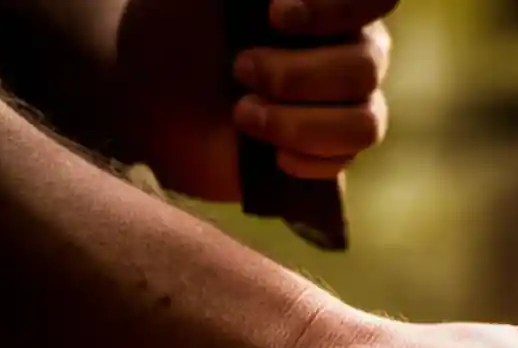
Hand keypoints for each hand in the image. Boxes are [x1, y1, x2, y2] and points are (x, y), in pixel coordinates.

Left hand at [117, 0, 395, 200]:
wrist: (151, 92)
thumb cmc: (178, 25)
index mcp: (332, 3)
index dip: (337, 9)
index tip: (275, 18)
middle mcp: (353, 49)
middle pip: (366, 68)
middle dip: (297, 76)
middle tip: (239, 70)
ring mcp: (348, 105)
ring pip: (364, 124)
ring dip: (300, 124)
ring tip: (243, 116)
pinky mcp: (331, 153)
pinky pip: (345, 161)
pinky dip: (307, 159)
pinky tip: (270, 155)